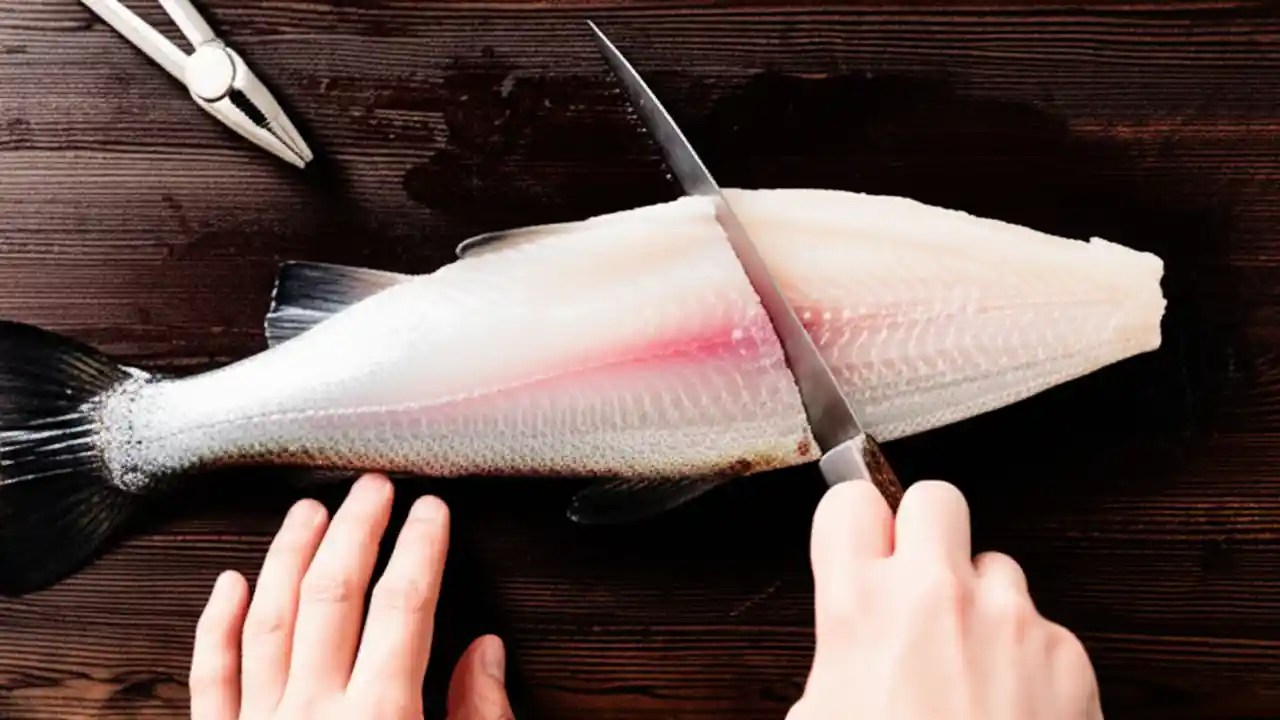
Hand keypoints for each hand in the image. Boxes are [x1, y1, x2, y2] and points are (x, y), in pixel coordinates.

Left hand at [189, 473, 514, 718]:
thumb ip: (480, 718)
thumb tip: (485, 654)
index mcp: (383, 718)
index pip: (404, 606)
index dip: (420, 548)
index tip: (431, 512)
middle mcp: (316, 713)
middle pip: (334, 594)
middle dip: (356, 529)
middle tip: (371, 488)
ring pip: (269, 618)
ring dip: (290, 556)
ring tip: (308, 512)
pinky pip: (211, 677)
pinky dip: (217, 625)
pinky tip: (229, 584)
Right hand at [788, 480, 1102, 719]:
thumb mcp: (820, 718)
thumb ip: (835, 660)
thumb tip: (850, 647)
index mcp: (860, 608)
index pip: (850, 501)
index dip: (855, 524)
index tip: (861, 544)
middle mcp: (937, 596)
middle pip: (934, 497)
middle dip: (924, 532)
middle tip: (919, 581)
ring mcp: (1009, 619)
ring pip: (995, 564)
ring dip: (981, 602)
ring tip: (969, 665)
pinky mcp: (1067, 653)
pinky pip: (1042, 626)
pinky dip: (1027, 657)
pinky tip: (1009, 705)